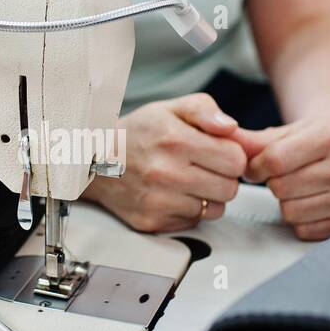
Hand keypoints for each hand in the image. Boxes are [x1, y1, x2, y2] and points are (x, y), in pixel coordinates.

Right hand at [85, 93, 246, 232]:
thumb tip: (232, 128)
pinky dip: (190, 210)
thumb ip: (205, 110)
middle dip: (223, 178)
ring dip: (208, 197)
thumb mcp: (169, 109)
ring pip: (215, 210)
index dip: (233, 155)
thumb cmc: (136, 134)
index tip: (220, 152)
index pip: (235, 160)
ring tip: (189, 181)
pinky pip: (194, 222)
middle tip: (205, 167)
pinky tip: (174, 194)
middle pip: (230, 189)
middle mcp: (166, 173)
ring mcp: (159, 201)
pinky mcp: (153, 222)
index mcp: (175, 140)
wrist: (94, 162)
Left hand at [232, 117, 329, 240]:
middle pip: (281, 188)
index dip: (256, 167)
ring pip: (291, 212)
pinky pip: (304, 229)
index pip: (276, 160)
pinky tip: (310, 201)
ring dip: (285, 202)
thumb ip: (252, 141)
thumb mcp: (285, 133)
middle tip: (283, 176)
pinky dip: (299, 219)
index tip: (257, 167)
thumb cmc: (314, 141)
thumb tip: (223, 140)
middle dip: (273, 183)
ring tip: (298, 187)